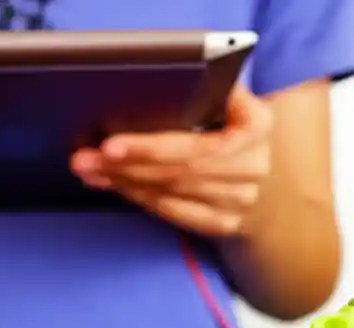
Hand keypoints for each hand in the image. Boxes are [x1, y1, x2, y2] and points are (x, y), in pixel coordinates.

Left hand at [69, 84, 271, 237]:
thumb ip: (213, 86)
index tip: (110, 145)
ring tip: (90, 169)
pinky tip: (115, 186)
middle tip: (85, 158)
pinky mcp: (223, 224)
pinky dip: (141, 199)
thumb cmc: (237, 126)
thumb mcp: (236, 97)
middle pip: (176, 172)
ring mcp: (240, 202)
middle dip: (124, 166)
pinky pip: (174, 213)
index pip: (195, 144)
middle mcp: (252, 168)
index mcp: (257, 127)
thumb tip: (173, 76)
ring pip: (170, 194)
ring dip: (125, 183)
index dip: (149, 148)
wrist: (269, 172)